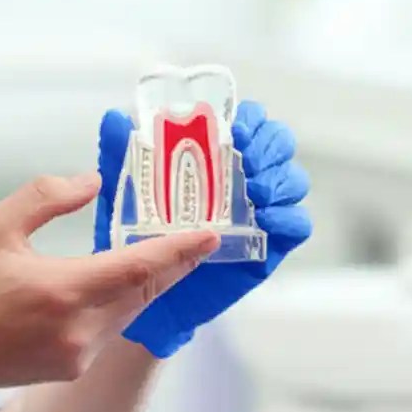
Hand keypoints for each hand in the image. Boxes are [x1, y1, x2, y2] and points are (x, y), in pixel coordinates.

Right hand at [0, 174, 219, 411]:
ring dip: (148, 282)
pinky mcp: (71, 365)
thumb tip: (91, 183)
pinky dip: (122, 301)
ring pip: (130, 310)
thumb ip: (46, 197)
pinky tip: (117, 283)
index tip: (209, 234)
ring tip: (163, 253)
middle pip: (145, 290)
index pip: (139, 266)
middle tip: (198, 238)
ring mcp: (77, 352)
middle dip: (174, 263)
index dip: (179, 249)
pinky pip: (110, 327)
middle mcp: (80, 327)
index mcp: (64, 290)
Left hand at [93, 100, 312, 357]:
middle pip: (277, 145)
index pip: (248, 121)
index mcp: (213, 155)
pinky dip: (289, 218)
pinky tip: (267, 220)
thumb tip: (114, 117)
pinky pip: (296, 226)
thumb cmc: (136, 233)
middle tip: (249, 164)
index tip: (236, 131)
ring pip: (292, 182)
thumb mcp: (125, 190)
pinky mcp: (269, 244)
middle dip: (270, 148)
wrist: (142, 293)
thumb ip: (120, 152)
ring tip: (255, 194)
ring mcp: (259, 211)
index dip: (250, 119)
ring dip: (280, 181)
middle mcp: (242, 177)